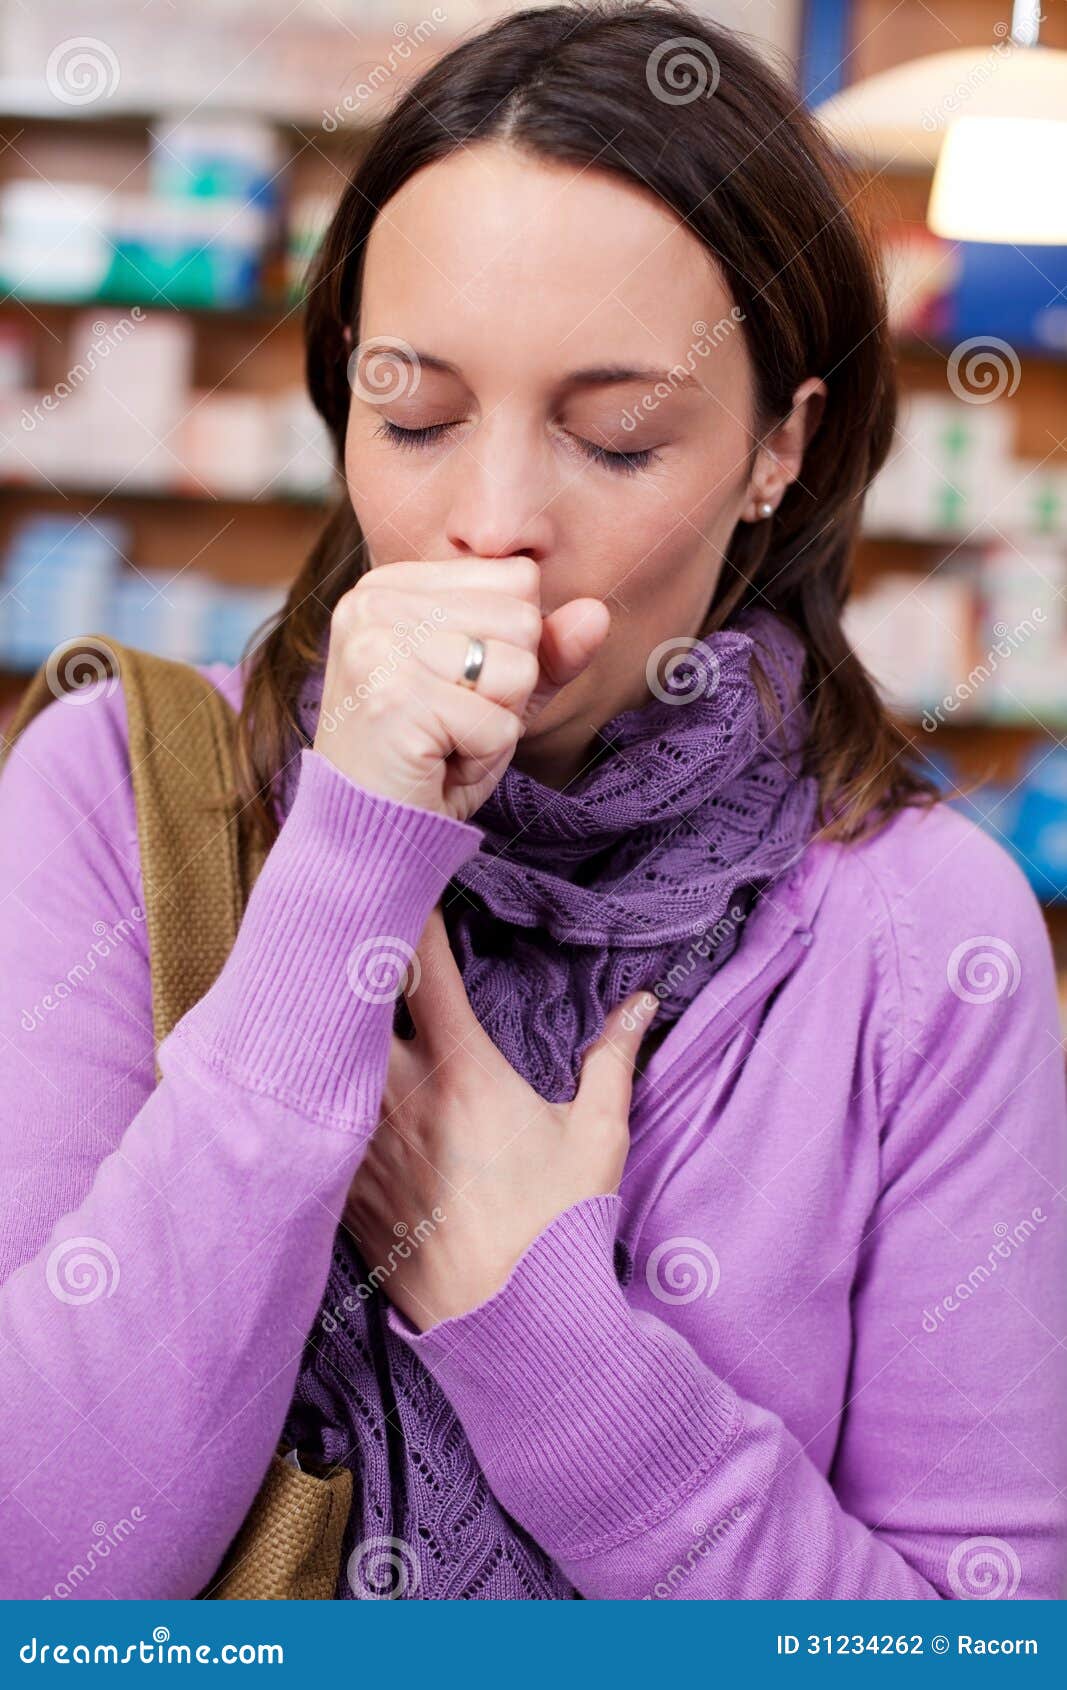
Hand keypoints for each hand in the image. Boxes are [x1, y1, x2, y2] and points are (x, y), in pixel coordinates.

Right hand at [313, 556, 610, 824]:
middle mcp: (374, 602)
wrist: (367, 836)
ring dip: (496, 725)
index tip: (455, 686)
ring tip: (444, 742)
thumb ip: (546, 651)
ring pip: (517, 669)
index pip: (516, 577)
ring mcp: (377, 647)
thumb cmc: (428, 760)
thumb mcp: (496, 694)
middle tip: (449, 723)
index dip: (511, 644)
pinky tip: (436, 764)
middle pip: (522, 618)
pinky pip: (499, 725)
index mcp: (391, 584)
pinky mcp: (393, 699)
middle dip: (507, 688)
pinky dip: (482, 758)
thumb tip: (596, 612)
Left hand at [342, 905, 659, 1331]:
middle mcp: (397, 1094)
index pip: (425, 967)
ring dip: (319, 1018)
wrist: (510, 1328)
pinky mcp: (340, 1187)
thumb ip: (614, 1061)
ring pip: (317, 1055)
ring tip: (308, 981)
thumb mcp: (598, 1139)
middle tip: (341, 915)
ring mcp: (359, 1141)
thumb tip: (642, 1003)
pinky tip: (296, 1075)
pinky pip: (309, 1122)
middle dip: (346, 954)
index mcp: (460, 1070)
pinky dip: (304, 1090)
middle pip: (349, 998)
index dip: (412, 912)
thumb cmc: (556, 1229)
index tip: (404, 875)